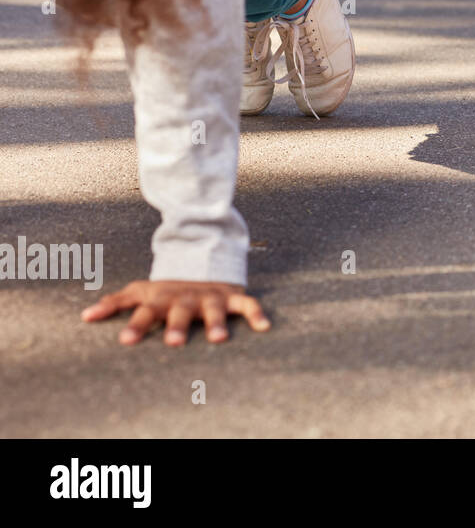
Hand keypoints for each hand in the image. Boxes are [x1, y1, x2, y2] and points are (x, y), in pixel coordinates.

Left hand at [81, 280, 270, 346]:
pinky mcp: (231, 295)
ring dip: (216, 323)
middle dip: (177, 326)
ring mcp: (210, 297)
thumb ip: (115, 303)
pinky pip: (246, 304)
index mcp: (162, 299)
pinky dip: (256, 313)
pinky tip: (265, 326)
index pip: (145, 313)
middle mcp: (186, 298)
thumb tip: (84, 317)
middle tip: (173, 342)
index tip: (126, 341)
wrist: (202, 258)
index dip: (136, 326)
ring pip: (214, 310)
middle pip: (180, 313)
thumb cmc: (167, 287)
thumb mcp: (141, 290)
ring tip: (218, 339)